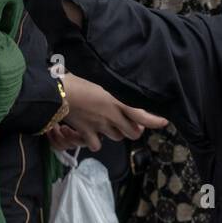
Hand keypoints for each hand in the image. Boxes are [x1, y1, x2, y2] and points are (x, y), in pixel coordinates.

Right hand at [47, 73, 167, 150]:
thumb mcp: (101, 77)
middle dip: (135, 129)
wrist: (57, 90)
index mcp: (117, 100)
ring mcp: (100, 126)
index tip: (164, 122)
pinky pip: (97, 145)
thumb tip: (120, 86)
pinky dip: (97, 142)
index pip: (142, 114)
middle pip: (133, 132)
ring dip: (118, 133)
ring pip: (117, 138)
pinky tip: (94, 134)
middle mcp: (112, 115)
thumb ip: (114, 87)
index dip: (155, 121)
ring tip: (113, 125)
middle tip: (131, 123)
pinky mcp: (86, 132)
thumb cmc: (78, 77)